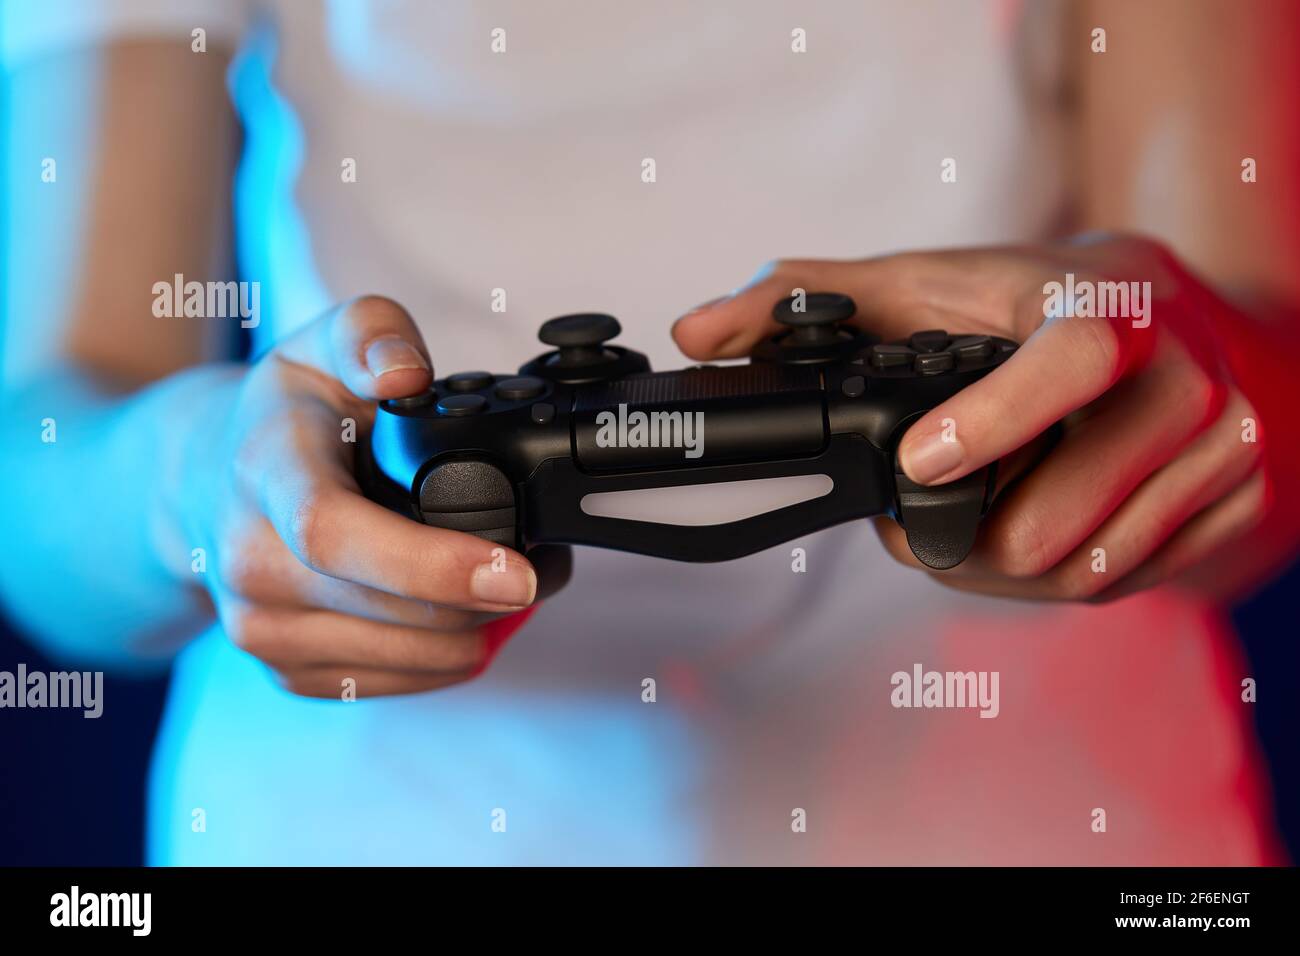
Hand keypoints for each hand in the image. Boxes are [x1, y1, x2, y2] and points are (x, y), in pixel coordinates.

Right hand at [173, 296, 567, 696]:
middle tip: (545, 564)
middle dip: (490, 596)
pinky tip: (459, 608)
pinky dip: (448, 654)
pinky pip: (399, 684)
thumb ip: (369, 332)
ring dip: (482, 628)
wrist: (203, 485)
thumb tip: (407, 370)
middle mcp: (251, 563)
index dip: (431, 564)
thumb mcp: (320, 344)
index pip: (334, 535)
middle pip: (392, 612)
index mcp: (264, 475)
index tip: (515, 573)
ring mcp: (264, 629)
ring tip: (509, 579)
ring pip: (410, 659)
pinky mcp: (289, 671)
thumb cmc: (283, 416)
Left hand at [674, 235, 1289, 601]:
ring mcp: (1225, 451)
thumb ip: (808, 301)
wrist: (1181, 324)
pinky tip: (1044, 514)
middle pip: (1055, 522)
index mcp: (1110, 308)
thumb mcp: (930, 284)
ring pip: (1081, 572)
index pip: (1072, 363)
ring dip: (1000, 566)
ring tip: (979, 507)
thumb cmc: (1036, 305)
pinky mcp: (1238, 507)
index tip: (916, 460)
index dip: (992, 422)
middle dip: (959, 537)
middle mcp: (1187, 379)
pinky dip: (1058, 572)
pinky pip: (1119, 586)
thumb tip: (698, 333)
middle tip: (916, 503)